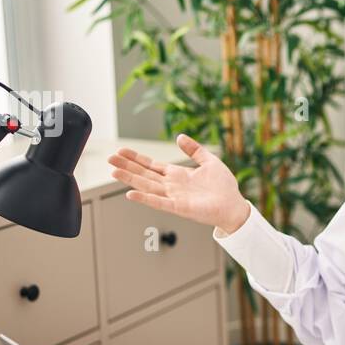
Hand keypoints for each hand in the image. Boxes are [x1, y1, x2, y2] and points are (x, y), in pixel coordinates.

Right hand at [108, 134, 249, 234]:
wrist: (234, 205)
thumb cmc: (224, 187)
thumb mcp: (209, 161)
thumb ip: (194, 149)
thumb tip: (180, 136)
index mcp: (177, 175)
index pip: (151, 165)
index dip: (136, 158)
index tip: (121, 151)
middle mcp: (172, 186)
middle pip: (144, 174)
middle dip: (127, 166)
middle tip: (110, 159)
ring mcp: (174, 196)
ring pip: (147, 186)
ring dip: (130, 179)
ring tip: (114, 172)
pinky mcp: (179, 207)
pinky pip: (159, 202)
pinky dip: (145, 198)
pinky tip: (131, 193)